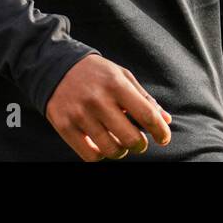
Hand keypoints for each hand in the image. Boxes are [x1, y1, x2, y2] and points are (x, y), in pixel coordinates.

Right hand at [45, 53, 171, 160]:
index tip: (163, 138)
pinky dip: (101, 155)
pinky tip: (102, 145)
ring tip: (120, 143)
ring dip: (121, 151)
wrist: (56, 66)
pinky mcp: (65, 126)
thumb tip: (166, 120)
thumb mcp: (122, 76)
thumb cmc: (96, 73)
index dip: (160, 131)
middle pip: (130, 138)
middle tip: (139, 142)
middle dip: (141, 145)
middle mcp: (98, 100)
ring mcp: (80, 114)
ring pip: (111, 150)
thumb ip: (144, 97)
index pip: (146, 115)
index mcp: (116, 84)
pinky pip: (90, 156)